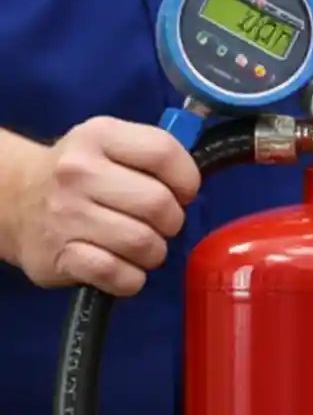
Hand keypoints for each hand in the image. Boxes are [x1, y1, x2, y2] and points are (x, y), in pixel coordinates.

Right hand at [6, 117, 200, 295]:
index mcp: (99, 136)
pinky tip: (123, 267)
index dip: (187, 179)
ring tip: (140, 245)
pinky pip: (118, 275)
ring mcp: (64, 215)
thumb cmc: (82, 175)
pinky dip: (130, 278)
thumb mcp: (112, 146)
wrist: (15, 199)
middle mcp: (78, 172)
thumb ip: (154, 156)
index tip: (182, 192)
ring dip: (153, 252)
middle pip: (159, 204)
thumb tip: (193, 185)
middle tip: (158, 224)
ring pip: (143, 243)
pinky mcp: (57, 257)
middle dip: (171, 221)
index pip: (164, 153)